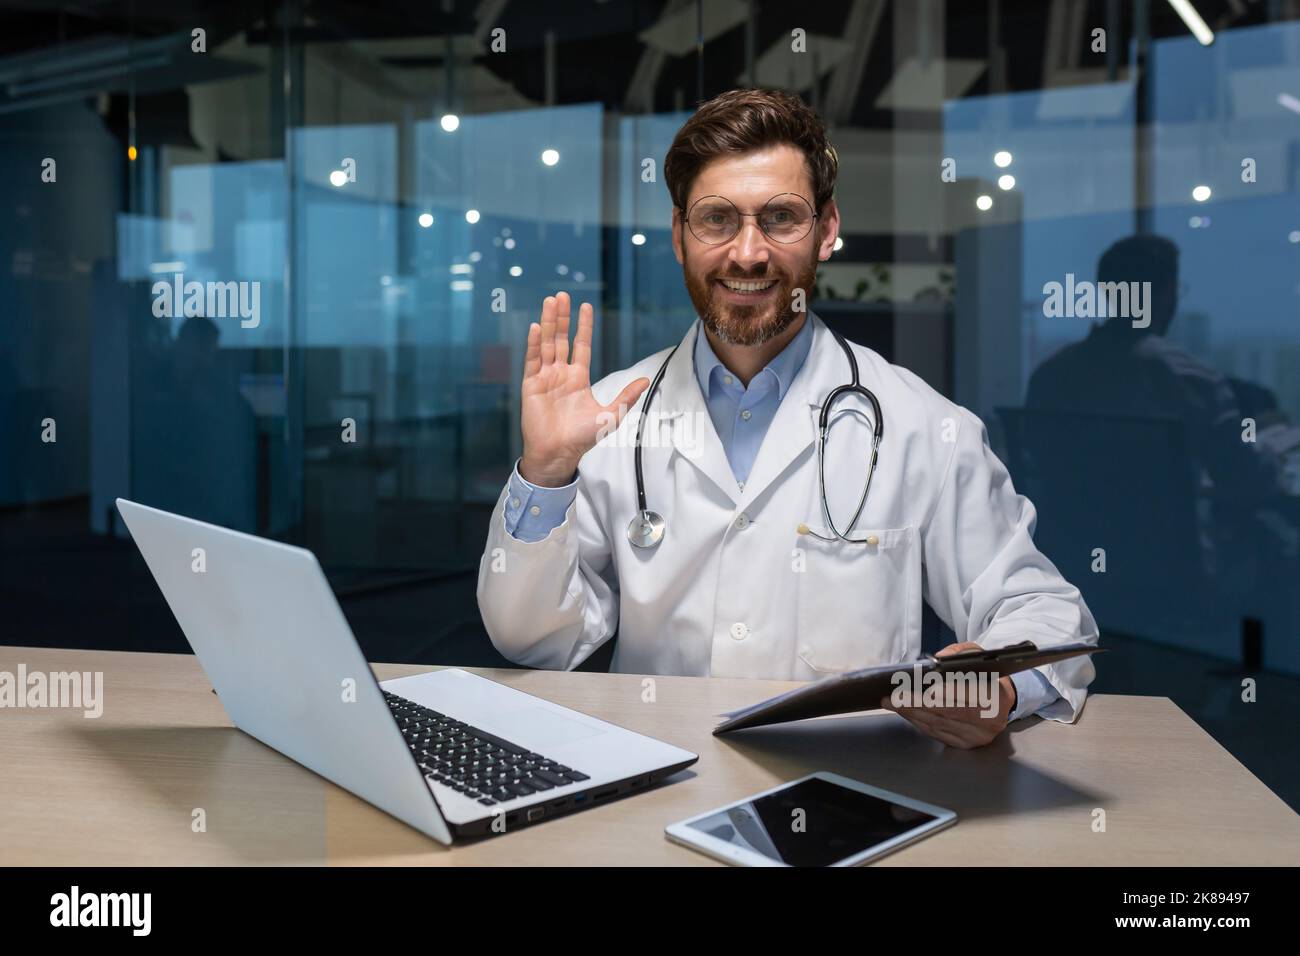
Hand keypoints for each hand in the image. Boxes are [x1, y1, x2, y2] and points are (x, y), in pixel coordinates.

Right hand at [520, 291, 649, 485]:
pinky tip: (537, 327)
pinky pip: (532, 360)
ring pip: (546, 344)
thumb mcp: (610, 415)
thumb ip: (626, 396)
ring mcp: (545, 378)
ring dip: (548, 323)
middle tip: (563, 295)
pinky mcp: (531, 385)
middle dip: (563, 317)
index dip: (583, 326)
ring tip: (550, 302)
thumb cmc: (582, 438)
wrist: (559, 453)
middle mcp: (561, 374)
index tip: (585, 306)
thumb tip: (646, 380)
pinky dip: (534, 343)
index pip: (581, 345)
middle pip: (561, 338)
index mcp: (578, 378)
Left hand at [878, 642, 1016, 748]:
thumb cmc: (985, 675)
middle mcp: (989, 722)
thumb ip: (958, 654)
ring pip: (938, 725)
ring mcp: (977, 736)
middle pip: (947, 713)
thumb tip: (937, 660)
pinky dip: (918, 722)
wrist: (1002, 700)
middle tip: (894, 697)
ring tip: (892, 702)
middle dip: (917, 704)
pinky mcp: (965, 745)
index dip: (944, 694)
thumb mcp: (977, 655)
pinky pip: (937, 733)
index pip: (966, 697)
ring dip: (912, 713)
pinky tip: (905, 712)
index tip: (922, 689)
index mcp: (996, 697)